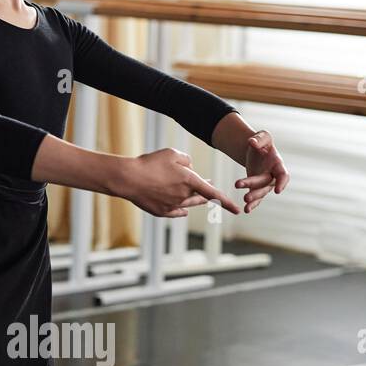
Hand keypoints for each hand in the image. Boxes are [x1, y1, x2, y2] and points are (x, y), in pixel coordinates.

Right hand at [117, 147, 239, 217]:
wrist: (128, 178)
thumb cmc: (150, 163)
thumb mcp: (171, 153)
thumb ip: (186, 159)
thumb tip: (191, 167)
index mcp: (189, 181)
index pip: (214, 193)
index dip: (227, 202)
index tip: (238, 211)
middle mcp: (184, 196)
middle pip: (201, 197)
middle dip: (205, 192)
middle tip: (207, 185)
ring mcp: (173, 205)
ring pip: (189, 203)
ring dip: (192, 198)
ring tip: (191, 192)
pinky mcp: (161, 212)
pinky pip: (177, 211)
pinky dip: (180, 208)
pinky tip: (182, 208)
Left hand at [235, 129, 288, 212]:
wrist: (255, 149)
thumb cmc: (261, 142)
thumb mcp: (262, 136)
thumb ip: (259, 138)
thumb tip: (252, 142)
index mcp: (277, 164)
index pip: (283, 175)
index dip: (282, 183)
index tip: (278, 191)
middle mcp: (273, 176)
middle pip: (266, 184)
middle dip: (255, 188)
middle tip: (246, 195)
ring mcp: (265, 183)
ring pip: (261, 192)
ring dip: (253, 198)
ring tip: (244, 201)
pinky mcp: (257, 187)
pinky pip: (256, 197)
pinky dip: (252, 204)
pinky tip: (246, 210)